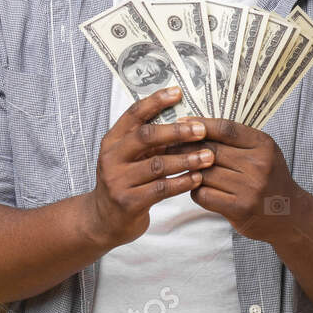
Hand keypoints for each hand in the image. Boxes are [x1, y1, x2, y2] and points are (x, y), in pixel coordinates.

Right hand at [87, 87, 213, 246]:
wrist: (103, 220)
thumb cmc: (125, 182)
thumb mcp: (129, 158)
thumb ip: (148, 141)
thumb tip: (183, 119)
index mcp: (113, 141)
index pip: (134, 114)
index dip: (155, 101)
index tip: (178, 92)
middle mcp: (112, 158)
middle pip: (146, 137)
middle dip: (177, 131)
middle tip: (201, 130)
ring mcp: (118, 181)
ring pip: (157, 165)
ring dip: (186, 159)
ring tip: (208, 157)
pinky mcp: (128, 202)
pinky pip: (160, 189)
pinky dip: (182, 182)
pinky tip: (197, 178)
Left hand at [181, 117, 303, 242]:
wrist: (289, 215)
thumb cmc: (271, 179)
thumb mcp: (264, 153)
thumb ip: (237, 141)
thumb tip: (197, 126)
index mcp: (264, 146)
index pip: (226, 129)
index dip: (201, 124)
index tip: (182, 123)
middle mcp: (258, 165)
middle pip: (211, 151)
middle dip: (186, 147)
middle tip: (169, 146)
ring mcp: (249, 188)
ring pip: (204, 173)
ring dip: (189, 170)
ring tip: (180, 167)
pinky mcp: (239, 208)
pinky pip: (204, 195)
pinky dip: (195, 190)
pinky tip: (196, 187)